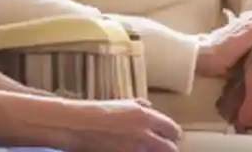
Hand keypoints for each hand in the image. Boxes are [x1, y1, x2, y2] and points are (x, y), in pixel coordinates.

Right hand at [55, 98, 181, 151]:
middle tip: (163, 149)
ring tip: (148, 150)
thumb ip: (141, 108)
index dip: (173, 136)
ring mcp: (135, 149)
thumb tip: (151, 108)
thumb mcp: (124, 104)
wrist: (77, 124)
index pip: (173, 131)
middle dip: (168, 149)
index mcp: (146, 117)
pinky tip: (133, 151)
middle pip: (170, 149)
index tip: (171, 139)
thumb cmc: (98, 112)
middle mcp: (144, 134)